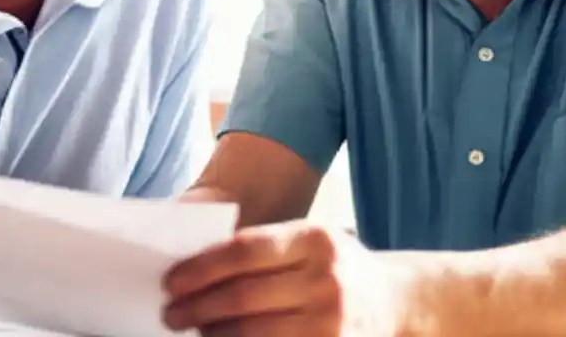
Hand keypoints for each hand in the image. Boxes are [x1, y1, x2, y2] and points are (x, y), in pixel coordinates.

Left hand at [162, 221, 407, 335]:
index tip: (171, 281)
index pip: (243, 251)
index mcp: (314, 239)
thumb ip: (263, 250)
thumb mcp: (308, 243)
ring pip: (253, 334)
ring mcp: (331, 322)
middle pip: (243, 296)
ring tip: (194, 331)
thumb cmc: (334, 268)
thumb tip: (193, 268)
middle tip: (171, 313)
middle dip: (197, 307)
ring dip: (213, 335)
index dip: (200, 269)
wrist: (394, 301)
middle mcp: (325, 280)